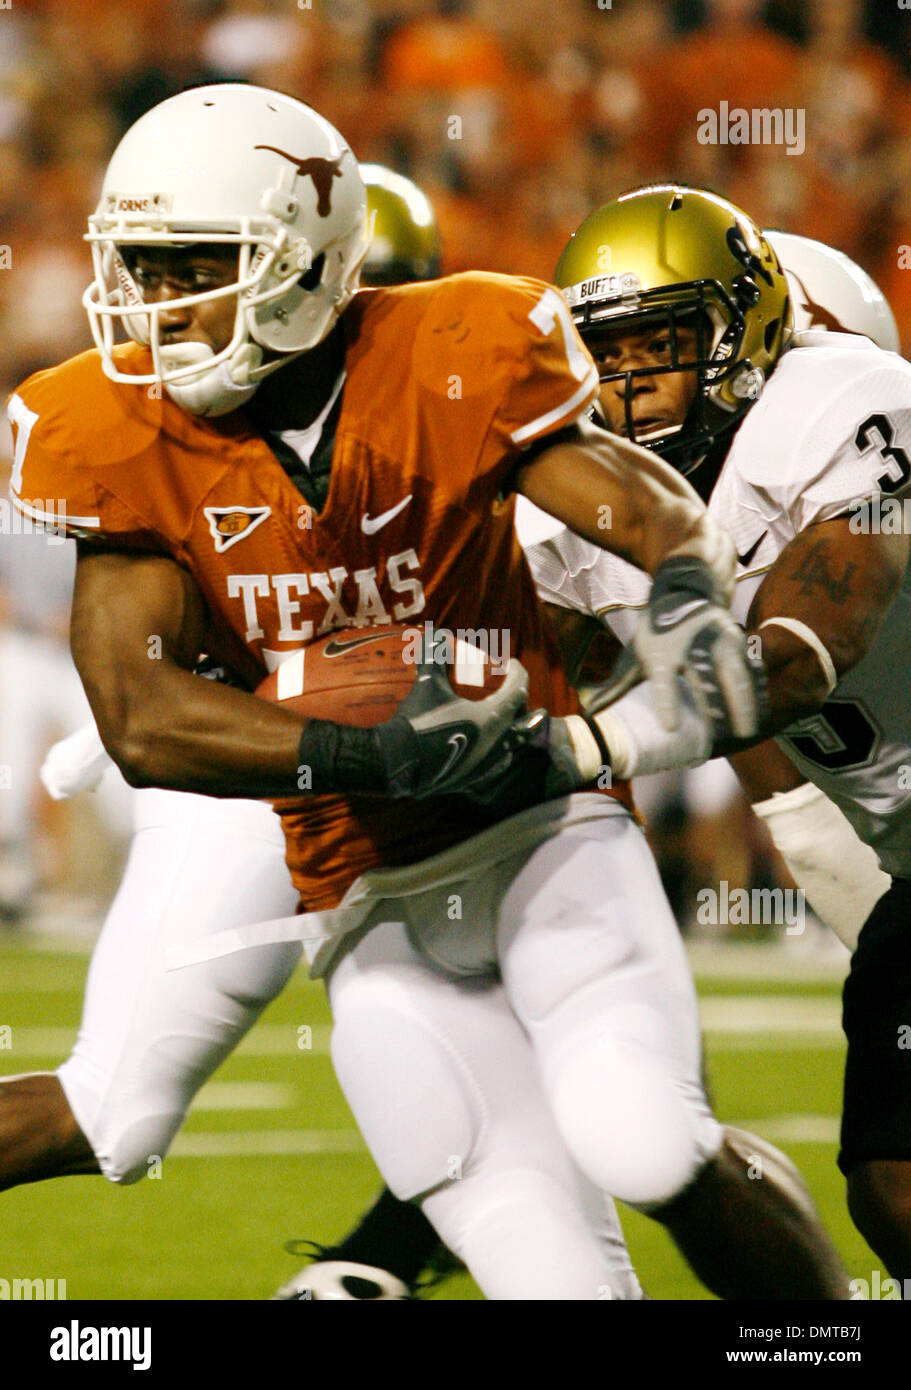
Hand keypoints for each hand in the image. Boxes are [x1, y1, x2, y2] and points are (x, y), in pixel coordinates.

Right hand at [374, 656, 530, 797]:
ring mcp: (483, 765)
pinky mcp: (468, 779)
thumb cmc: (417, 721)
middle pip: (524, 726)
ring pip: (511, 749)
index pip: (517, 691)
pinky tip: (493, 756)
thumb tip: (435, 634)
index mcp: (492, 718)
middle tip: (536, 707)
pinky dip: (498, 755)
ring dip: (517, 736)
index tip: (513, 664)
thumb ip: (435, 657)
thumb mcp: (427, 685)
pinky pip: (493, 766)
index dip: (518, 674)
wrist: (397, 763)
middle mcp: (495, 743)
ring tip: (518, 731)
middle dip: (531, 715)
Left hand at [587, 556, 766, 739]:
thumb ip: (619, 686)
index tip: (671, 727)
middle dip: (717, 705)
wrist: (683, 589)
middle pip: (705, 675)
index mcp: (660, 651)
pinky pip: (747, 664)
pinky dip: (754, 687)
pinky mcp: (734, 636)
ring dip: (742, 700)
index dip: (666, 702)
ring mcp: (714, 637)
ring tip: (748, 730)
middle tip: (727, 737)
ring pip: (732, 670)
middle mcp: (689, 643)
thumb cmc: (657, 631)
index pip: (662, 679)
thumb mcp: (636, 654)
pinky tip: (761, 709)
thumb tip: (592, 711)